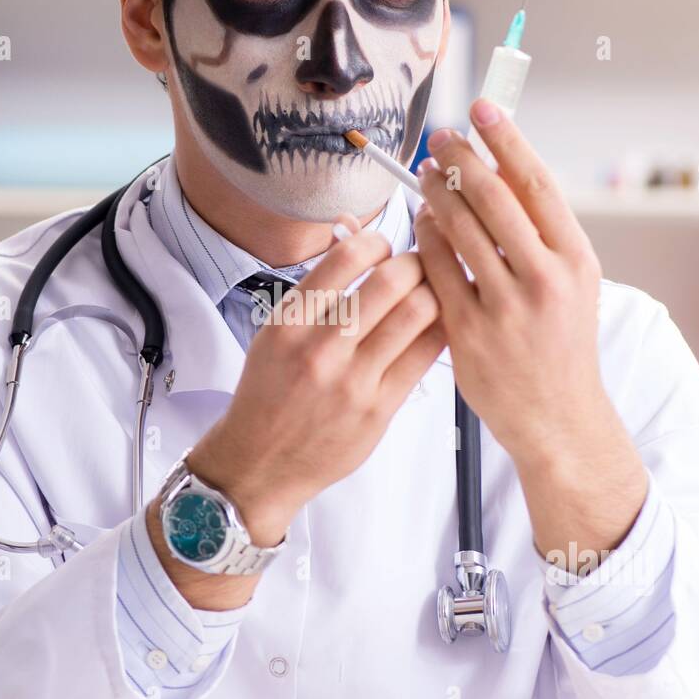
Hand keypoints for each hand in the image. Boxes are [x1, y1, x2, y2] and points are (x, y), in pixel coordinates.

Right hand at [189, 214, 445, 549]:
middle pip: (392, 280)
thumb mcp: (275, 335)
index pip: (346, 257)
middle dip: (416, 263)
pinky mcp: (378, 409)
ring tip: (430, 295)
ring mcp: (352, 381)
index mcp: (290, 323)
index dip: (377, 242)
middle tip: (418, 268)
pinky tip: (435, 327)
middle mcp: (320, 348)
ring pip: (416, 313)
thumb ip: (315, 292)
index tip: (383, 248)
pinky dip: (438, 331)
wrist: (260, 464)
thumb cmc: (269, 396)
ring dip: (433, 294)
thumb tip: (353, 235)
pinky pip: (424, 355)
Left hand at [413, 99, 646, 560]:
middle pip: (494, 198)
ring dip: (437, 193)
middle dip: (462, 159)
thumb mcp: (572, 284)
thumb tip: (504, 172)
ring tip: (426, 172)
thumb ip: (542, 234)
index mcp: (576, 259)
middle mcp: (546, 278)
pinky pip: (437, 271)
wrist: (557, 415)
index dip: (507, 140)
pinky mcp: (470, 331)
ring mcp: (507, 306)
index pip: (537, 184)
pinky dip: (425, 239)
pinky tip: (421, 222)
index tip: (484, 109)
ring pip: (460, 230)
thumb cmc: (560, 342)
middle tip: (440, 137)